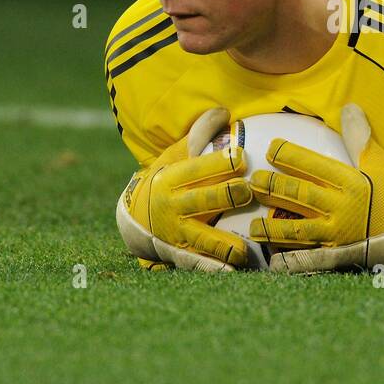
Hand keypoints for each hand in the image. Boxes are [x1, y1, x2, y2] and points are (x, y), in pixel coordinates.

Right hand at [115, 107, 254, 270]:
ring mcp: (176, 232)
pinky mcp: (179, 254)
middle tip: (247, 191)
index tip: (242, 158)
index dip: (218, 162)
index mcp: (171, 176)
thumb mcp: (176, 153)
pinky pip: (197, 262)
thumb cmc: (169, 178)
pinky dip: (212, 268)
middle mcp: (171, 205)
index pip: (196, 167)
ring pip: (201, 237)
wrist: (136, 219)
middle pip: (200, 199)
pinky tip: (232, 272)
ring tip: (244, 249)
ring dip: (222, 243)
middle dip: (223, 196)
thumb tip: (224, 111)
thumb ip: (200, 132)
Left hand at [247, 103, 383, 272]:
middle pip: (299, 195)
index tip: (271, 147)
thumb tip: (349, 106)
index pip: (313, 164)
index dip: (289, 154)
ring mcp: (340, 235)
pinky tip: (274, 261)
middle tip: (252, 180)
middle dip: (273, 186)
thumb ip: (360, 137)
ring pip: (298, 228)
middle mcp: (342, 208)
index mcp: (352, 181)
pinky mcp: (341, 257)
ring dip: (273, 226)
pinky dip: (291, 261)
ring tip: (252, 224)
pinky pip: (310, 259)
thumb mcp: (382, 163)